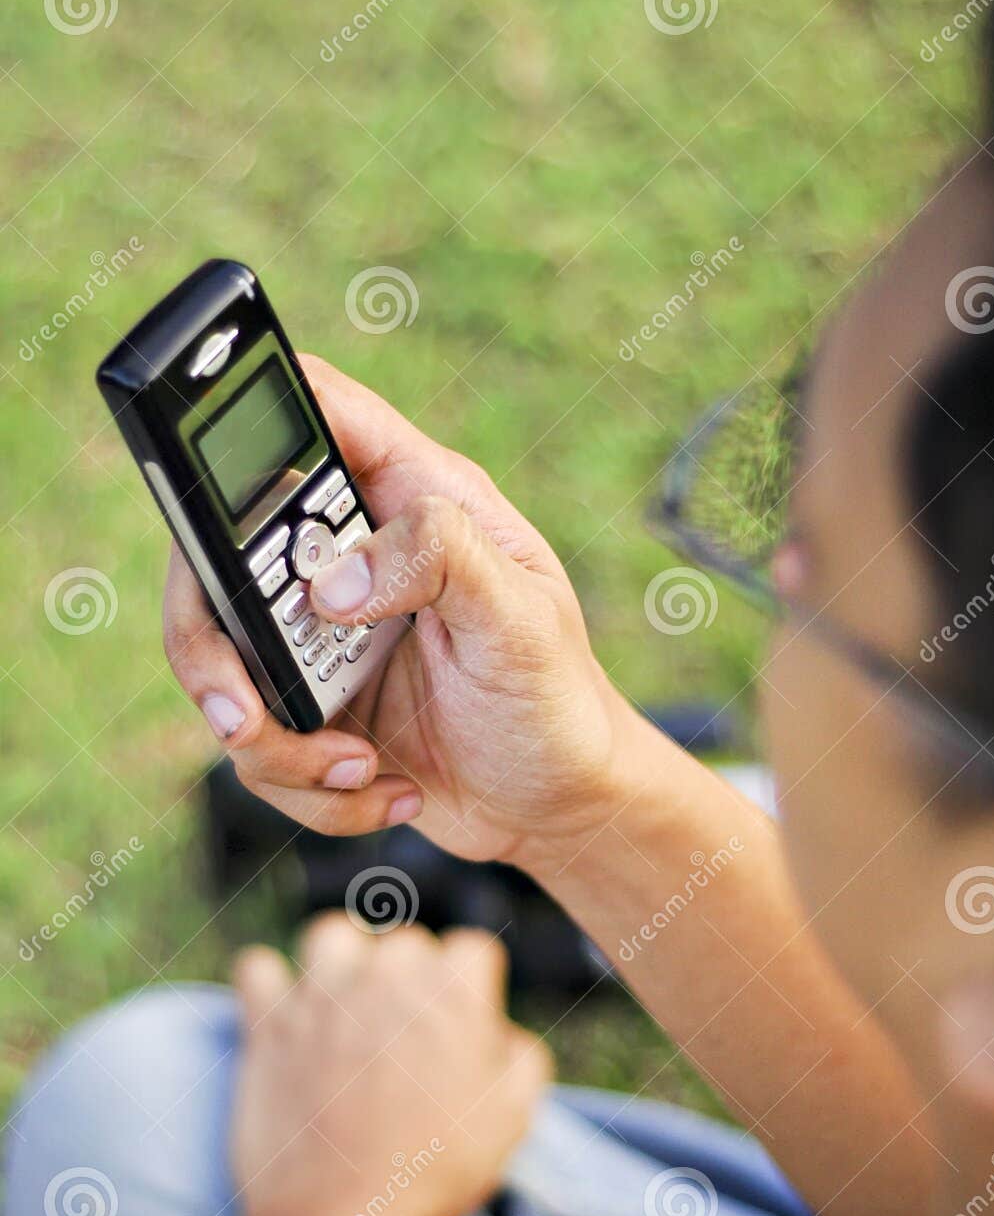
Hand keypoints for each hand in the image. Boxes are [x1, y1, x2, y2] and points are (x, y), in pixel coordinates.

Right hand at [164, 355, 631, 867]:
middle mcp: (353, 558)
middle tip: (242, 713)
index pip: (314, 410)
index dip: (253, 421)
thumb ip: (441, 559)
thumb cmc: (557, 699)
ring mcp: (319, 637)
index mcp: (410, 497)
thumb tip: (334, 579)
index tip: (218, 494)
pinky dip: (315, 791)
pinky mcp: (309, 710)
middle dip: (213, 646)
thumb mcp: (521, 619)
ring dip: (277, 746)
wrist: (559, 805)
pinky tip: (391, 788)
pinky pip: (258, 751)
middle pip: (217, 554)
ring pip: (223, 668)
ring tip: (361, 765)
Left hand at [230, 913, 549, 1215]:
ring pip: (333, 936)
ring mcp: (321, 993)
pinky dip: (266, 987)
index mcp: (452, 991)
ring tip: (345, 1006)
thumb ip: (521, 1057)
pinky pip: (256, 968)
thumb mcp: (511, 1118)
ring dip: (341, 963)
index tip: (462, 1028)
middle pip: (405, 944)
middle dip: (409, 980)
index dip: (472, 989)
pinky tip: (282, 1018)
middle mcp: (386, 976)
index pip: (472, 949)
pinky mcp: (267, 1022)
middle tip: (405, 1036)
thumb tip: (502, 1035)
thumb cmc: (434, 1170)